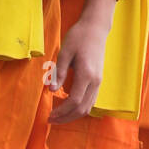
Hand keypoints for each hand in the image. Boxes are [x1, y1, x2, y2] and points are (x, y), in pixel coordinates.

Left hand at [50, 0, 114, 124]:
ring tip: (58, 117)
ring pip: (88, 107)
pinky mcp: (98, 81)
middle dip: (66, 118)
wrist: (96, 28)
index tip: (49, 115)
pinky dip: (79, 109)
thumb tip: (50, 90)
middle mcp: (95, 81)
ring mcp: (99, 82)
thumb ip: (58, 72)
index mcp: (86, 74)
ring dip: (73, 115)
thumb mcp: (65, 52)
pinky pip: (90, 101)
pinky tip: (67, 108)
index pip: (74, 101)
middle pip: (82, 109)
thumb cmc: (78, 37)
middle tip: (51, 120)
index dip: (61, 111)